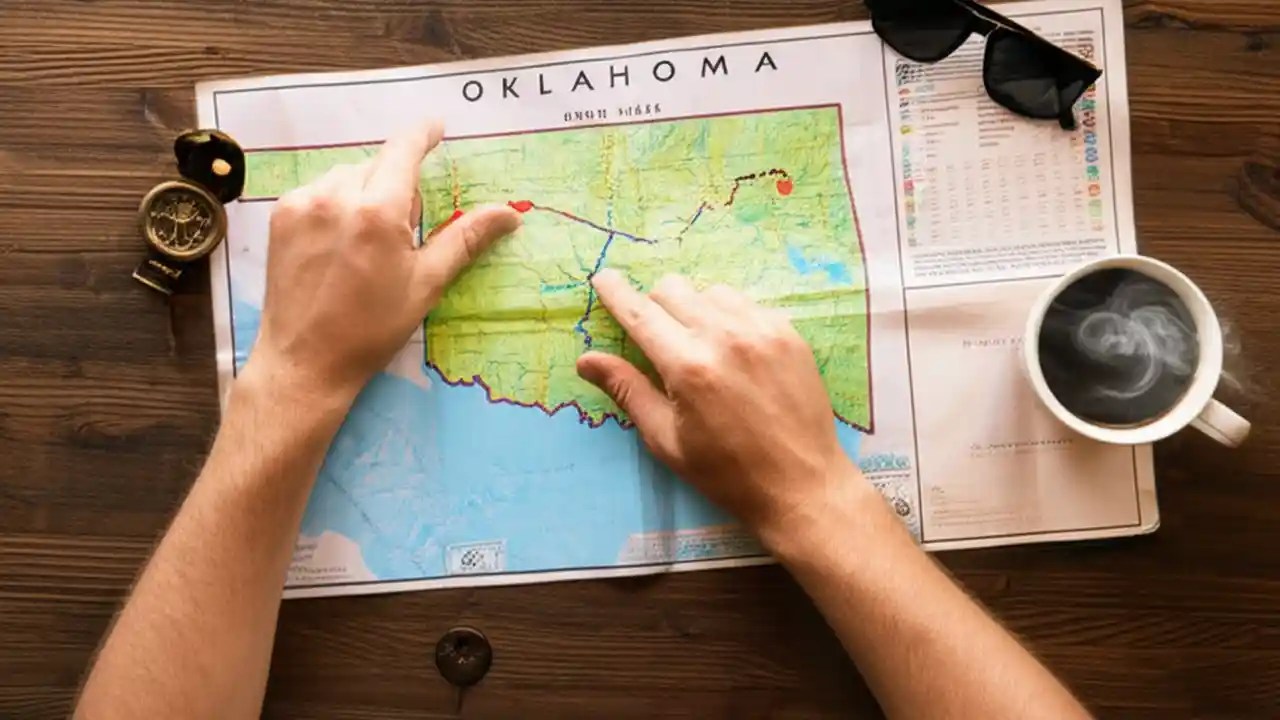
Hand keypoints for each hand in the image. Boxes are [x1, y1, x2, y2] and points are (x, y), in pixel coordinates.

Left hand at [249, 120, 520, 402]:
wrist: (305, 361)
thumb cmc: (372, 328)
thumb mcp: (426, 283)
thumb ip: (466, 238)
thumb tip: (510, 212)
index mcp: (378, 212)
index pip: (404, 150)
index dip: (423, 134)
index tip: (437, 127)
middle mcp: (337, 196)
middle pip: (378, 166)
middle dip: (395, 186)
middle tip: (400, 234)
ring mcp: (303, 203)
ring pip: (346, 176)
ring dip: (364, 193)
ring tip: (366, 241)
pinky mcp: (281, 216)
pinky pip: (319, 191)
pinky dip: (335, 204)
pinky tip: (338, 243)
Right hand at [576, 270, 866, 542]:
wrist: (802, 485)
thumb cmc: (726, 473)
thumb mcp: (666, 440)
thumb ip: (628, 391)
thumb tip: (587, 360)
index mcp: (688, 366)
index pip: (640, 313)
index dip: (616, 293)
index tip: (602, 277)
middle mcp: (725, 337)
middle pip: (673, 289)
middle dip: (654, 304)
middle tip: (656, 336)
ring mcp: (762, 330)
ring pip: (710, 291)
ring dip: (694, 308)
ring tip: (698, 344)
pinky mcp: (789, 333)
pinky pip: (747, 303)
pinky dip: (730, 316)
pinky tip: (733, 349)